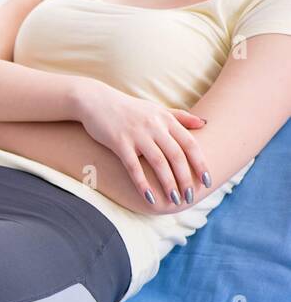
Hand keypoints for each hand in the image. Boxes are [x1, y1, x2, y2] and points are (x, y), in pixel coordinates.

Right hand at [74, 82, 209, 207]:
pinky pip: (133, 167)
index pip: (190, 144)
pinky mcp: (118, 142)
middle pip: (176, 156)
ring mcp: (136, 134)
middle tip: (190, 197)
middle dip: (186, 179)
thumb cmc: (127, 108)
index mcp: (165, 119)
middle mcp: (154, 126)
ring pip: (158, 163)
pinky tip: (150, 197)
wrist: (95, 101)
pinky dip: (142, 184)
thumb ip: (180, 116)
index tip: (206, 181)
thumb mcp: (155, 108)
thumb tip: (204, 123)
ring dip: (168, 184)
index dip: (200, 163)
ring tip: (175, 200)